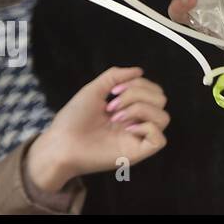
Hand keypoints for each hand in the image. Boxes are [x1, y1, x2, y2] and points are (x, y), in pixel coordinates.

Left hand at [25, 66, 168, 191]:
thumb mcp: (94, 89)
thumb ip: (115, 76)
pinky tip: (127, 128)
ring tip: (116, 117)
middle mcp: (137, 122)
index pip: (153, 90)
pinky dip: (147, 128)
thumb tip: (139, 70)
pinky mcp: (137, 153)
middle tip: (112, 105)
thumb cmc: (73, 119)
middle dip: (137, 94)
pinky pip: (160, 139)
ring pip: (164, 117)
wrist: (60, 144)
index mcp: (130, 108)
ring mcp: (138, 138)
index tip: (112, 91)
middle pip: (161, 99)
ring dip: (140, 109)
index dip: (138, 84)